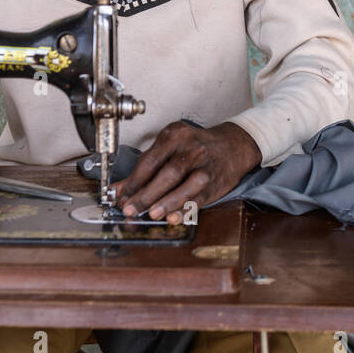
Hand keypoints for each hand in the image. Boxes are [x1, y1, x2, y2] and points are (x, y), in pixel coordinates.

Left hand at [113, 121, 261, 225]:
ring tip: (151, 213)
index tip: (120, 195)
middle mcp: (191, 148)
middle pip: (166, 173)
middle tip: (130, 208)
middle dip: (146, 193)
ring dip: (166, 201)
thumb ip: (146, 167)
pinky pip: (198, 198)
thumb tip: (120, 189)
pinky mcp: (215, 182)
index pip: (150, 160)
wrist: (232, 145)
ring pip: (184, 185)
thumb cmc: (196, 146)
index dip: (133, 180)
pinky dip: (185, 209)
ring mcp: (205, 166)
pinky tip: (173, 217)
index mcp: (175, 135)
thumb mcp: (171, 146)